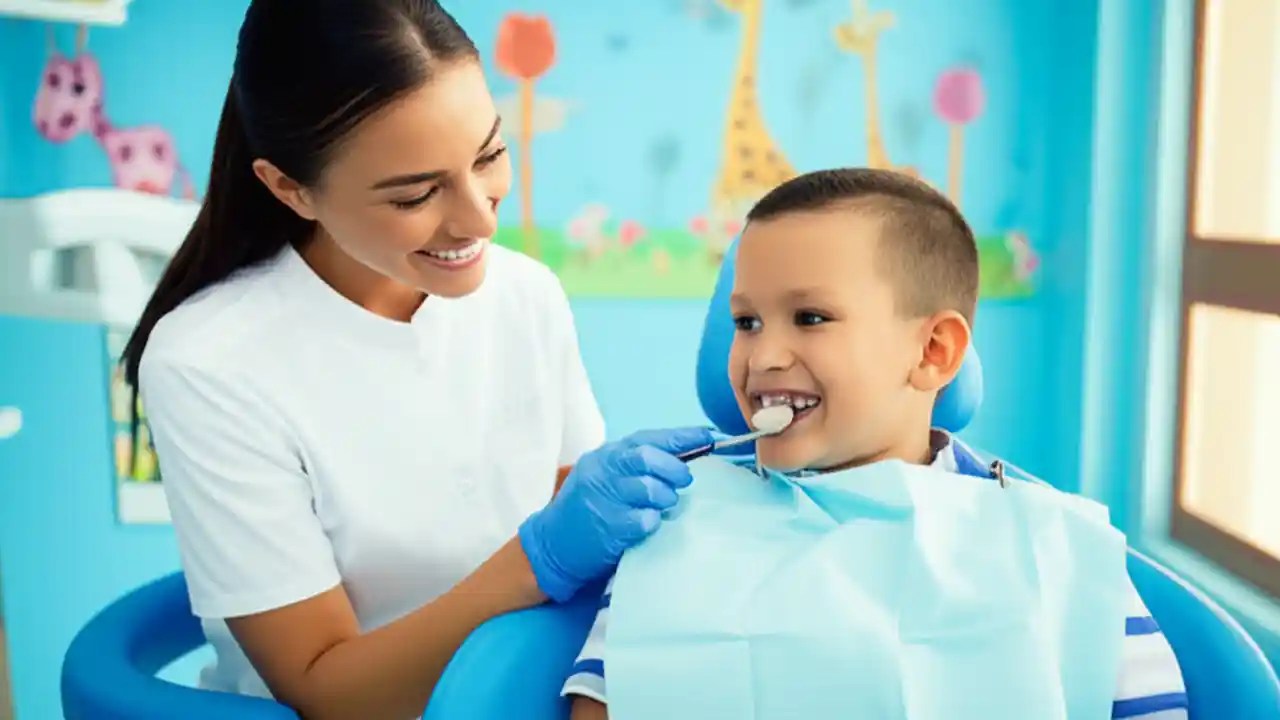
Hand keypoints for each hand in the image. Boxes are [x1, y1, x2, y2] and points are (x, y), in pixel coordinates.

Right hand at [518, 426, 713, 601]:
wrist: (553, 544)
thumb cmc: (589, 507)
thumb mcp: (606, 475)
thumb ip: (637, 464)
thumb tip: (685, 456)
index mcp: (605, 455)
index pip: (647, 438)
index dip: (681, 436)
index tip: (708, 436)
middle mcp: (602, 472)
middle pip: (647, 458)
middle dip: (674, 468)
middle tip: (685, 480)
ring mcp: (603, 499)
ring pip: (650, 489)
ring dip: (666, 498)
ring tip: (664, 505)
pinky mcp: (607, 527)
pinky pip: (644, 520)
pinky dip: (653, 521)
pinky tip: (647, 524)